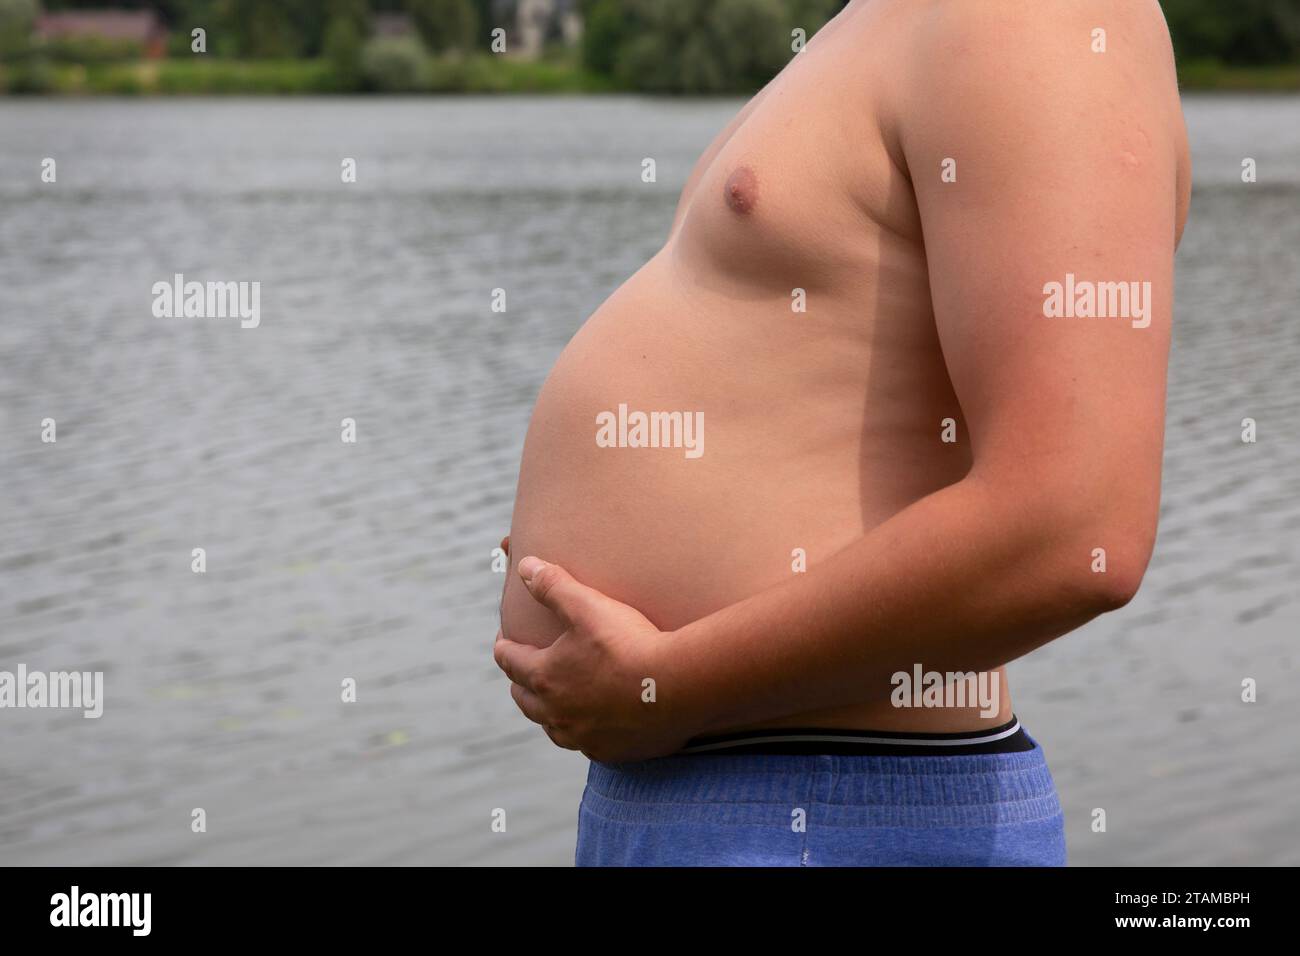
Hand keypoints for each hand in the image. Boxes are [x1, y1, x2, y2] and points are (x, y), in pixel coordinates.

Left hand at [493, 556, 691, 761]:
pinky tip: (594, 724)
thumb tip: (526, 567)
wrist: (678, 687)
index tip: (503, 640)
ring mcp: (582, 738)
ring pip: (552, 727)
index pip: (509, 661)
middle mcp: (556, 714)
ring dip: (549, 712)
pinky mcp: (610, 752)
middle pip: (524, 700)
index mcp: (544, 677)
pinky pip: (587, 745)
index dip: (504, 647)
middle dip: (521, 683)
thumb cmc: (628, 644)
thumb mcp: (587, 606)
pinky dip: (584, 732)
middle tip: (524, 670)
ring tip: (556, 700)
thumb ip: (554, 586)